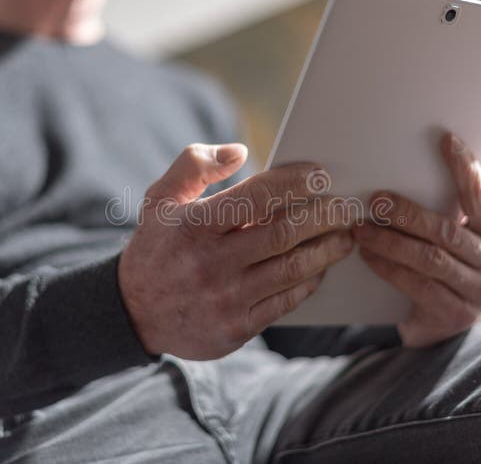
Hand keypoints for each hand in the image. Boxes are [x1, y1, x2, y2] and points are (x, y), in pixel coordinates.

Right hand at [119, 143, 353, 359]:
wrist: (133, 313)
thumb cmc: (156, 247)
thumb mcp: (160, 198)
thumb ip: (194, 165)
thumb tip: (240, 151)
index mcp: (195, 225)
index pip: (257, 196)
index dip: (295, 183)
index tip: (321, 176)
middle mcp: (212, 262)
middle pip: (284, 233)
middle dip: (324, 216)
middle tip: (347, 207)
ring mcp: (226, 298)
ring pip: (292, 269)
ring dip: (326, 250)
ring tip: (345, 236)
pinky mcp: (237, 328)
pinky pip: (285, 302)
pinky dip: (308, 282)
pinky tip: (320, 267)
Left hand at [352, 134, 480, 346]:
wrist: (447, 320)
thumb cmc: (454, 262)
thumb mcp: (466, 231)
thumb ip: (474, 196)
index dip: (466, 169)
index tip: (445, 141)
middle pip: (447, 231)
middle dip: (408, 214)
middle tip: (376, 200)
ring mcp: (480, 293)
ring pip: (429, 260)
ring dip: (391, 242)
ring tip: (362, 229)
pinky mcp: (456, 315)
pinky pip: (417, 286)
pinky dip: (389, 269)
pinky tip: (369, 255)